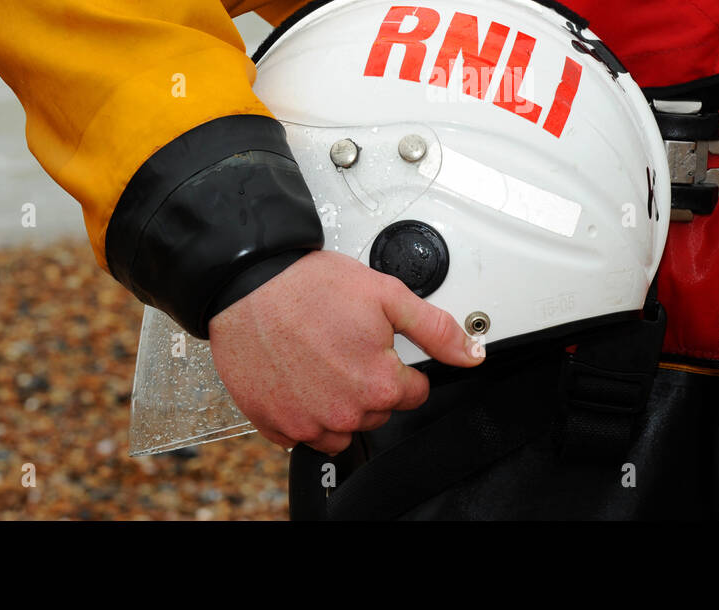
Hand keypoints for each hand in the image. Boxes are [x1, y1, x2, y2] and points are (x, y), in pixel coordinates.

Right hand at [208, 249, 483, 454]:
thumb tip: (471, 353)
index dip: (400, 366)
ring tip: (322, 359)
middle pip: (378, 410)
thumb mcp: (387, 294)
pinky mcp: (275, 424)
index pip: (414, 393)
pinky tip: (299, 377)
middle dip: (369, 381)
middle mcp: (345, 412)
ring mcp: (307, 423)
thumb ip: (436, 329)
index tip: (380, 347)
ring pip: (343, 427)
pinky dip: (305, 411)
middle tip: (346, 344)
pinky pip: (303, 434)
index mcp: (379, 384)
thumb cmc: (309, 286)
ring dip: (339, 401)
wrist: (248, 285)